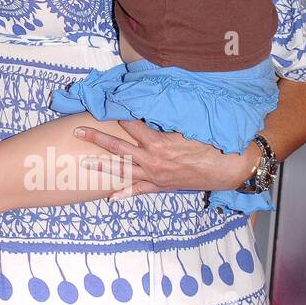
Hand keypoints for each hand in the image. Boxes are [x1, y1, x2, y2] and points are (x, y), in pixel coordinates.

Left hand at [75, 120, 258, 198]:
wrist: (228, 168)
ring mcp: (155, 175)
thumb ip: (164, 120)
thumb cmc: (210, 143)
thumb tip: (146, 107)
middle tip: (77, 131)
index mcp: (157, 142)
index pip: (129, 125)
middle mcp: (152, 160)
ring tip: (83, 163)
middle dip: (95, 138)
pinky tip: (110, 198)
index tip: (101, 105)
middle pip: (117, 147)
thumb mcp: (186, 127)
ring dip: (102, 167)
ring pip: (122, 170)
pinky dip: (125, 194)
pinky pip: (139, 191)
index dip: (115, 114)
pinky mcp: (161, 186)